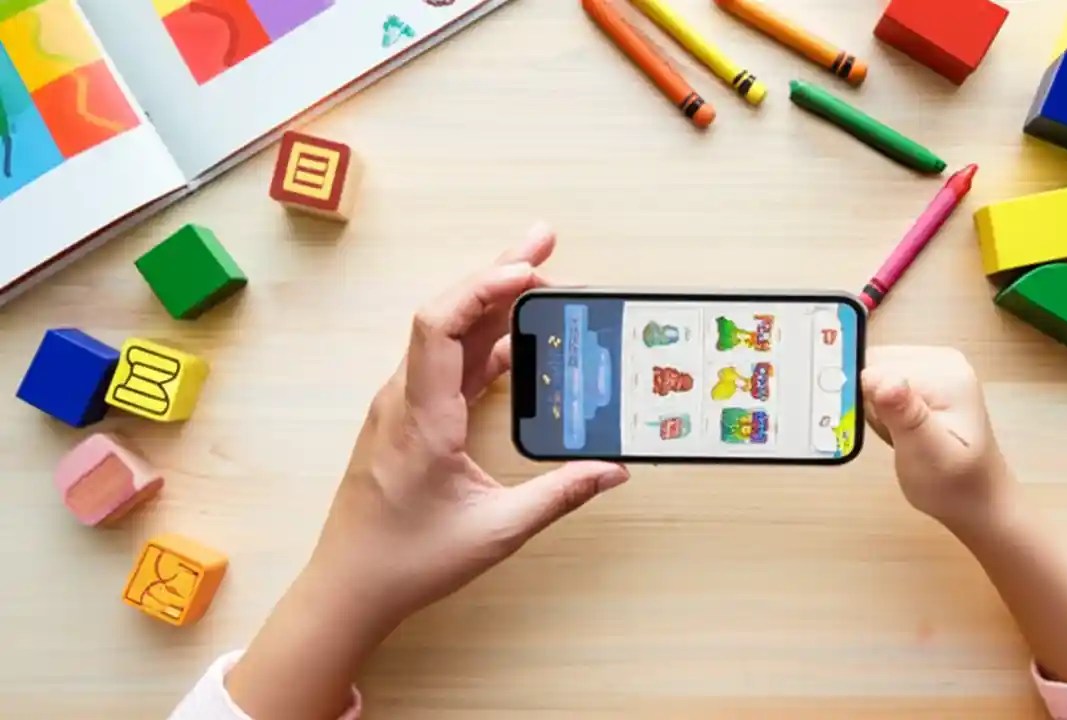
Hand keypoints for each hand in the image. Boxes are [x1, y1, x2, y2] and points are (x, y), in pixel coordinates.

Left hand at [311, 223, 629, 623]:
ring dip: (492, 302)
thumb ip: (559, 495)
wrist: (347, 586)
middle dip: (499, 272)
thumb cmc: (408, 560)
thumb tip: (612, 469)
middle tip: (546, 241)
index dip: (484, 287)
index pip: (442, 324)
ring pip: (448, 333)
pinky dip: (483, 341)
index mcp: (422, 417)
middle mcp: (406, 398)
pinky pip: (447, 363)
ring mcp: (404, 405)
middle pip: (450, 312)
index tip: (531, 269)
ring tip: (542, 279)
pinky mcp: (410, 417)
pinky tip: (517, 342)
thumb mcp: (496, 531)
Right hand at [861, 346, 1015, 531]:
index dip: (866, 399)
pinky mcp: (928, 379)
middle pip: (874, 365)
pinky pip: (884, 383)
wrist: (978, 500)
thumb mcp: (927, 455)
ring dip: (875, 407)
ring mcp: (937, 367)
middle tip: (895, 434)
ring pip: (875, 375)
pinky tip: (900, 428)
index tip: (885, 429)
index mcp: (946, 373)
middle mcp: (942, 359)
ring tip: (900, 434)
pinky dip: (882, 408)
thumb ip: (905, 415)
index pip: (877, 367)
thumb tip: (880, 379)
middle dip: (871, 402)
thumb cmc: (954, 484)